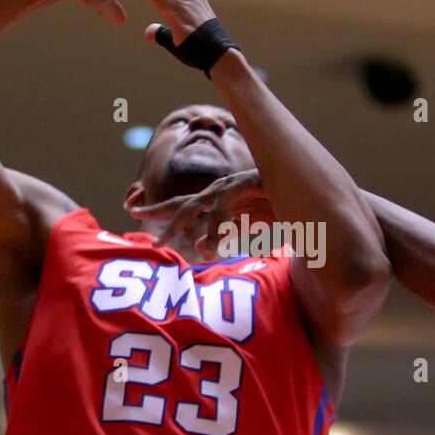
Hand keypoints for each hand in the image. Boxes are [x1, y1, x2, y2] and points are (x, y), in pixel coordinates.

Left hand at [129, 169, 266, 258]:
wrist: (302, 193)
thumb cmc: (275, 206)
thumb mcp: (244, 226)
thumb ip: (223, 236)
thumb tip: (201, 248)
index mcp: (216, 199)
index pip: (181, 204)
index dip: (157, 208)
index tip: (133, 211)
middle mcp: (218, 190)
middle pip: (181, 202)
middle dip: (156, 209)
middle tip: (134, 215)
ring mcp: (230, 186)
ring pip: (196, 205)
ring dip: (179, 225)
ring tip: (163, 244)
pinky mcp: (244, 185)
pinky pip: (222, 209)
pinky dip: (215, 229)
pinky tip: (210, 248)